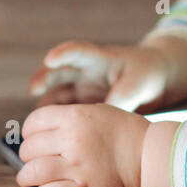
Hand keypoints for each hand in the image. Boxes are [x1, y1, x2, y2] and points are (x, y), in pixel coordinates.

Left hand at [15, 103, 150, 186]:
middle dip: (28, 155)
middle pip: (29, 149)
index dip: (28, 132)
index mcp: (74, 117)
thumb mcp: (94, 111)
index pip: (32, 123)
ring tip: (30, 178)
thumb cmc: (122, 131)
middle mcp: (72, 140)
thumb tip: (36, 131)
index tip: (33, 138)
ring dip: (27, 177)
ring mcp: (78, 167)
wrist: (150, 154)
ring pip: (32, 173)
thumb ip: (65, 118)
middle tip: (36, 158)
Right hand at [27, 40, 174, 111]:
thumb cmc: (146, 75)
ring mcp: (81, 89)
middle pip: (58, 72)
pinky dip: (56, 121)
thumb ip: (118, 99)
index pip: (78, 52)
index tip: (49, 59)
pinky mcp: (82, 105)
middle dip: (44, 78)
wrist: (153, 81)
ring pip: (56, 95)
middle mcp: (84, 73)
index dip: (63, 54)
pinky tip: (48, 134)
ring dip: (46, 106)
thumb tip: (100, 118)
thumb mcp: (137, 85)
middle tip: (34, 89)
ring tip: (36, 120)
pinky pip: (65, 113)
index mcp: (99, 59)